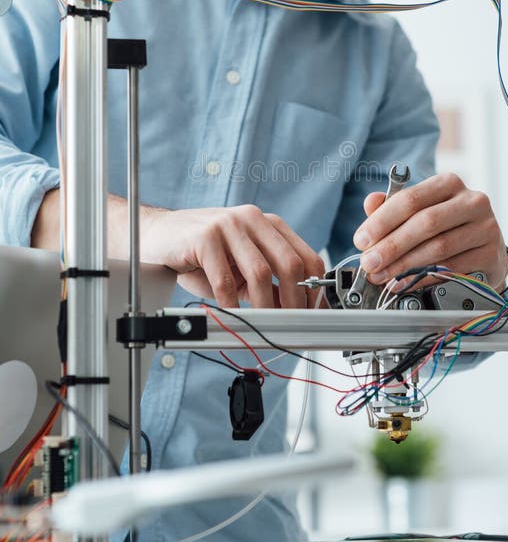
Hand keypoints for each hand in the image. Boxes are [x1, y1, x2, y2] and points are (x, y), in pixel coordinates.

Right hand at [140, 204, 323, 308]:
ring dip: (263, 306)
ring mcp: (229, 225)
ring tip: (260, 322)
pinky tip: (229, 312)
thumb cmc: (203, 254)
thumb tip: (296, 309)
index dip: (314, 288)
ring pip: (259, 273)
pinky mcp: (205, 237)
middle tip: (289, 322)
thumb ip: (268, 282)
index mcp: (268, 224)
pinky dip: (230, 303)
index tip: (312, 313)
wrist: (160, 235)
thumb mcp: (242, 267)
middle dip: (293, 300)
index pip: (306, 256)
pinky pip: (225, 280)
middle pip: (289, 263)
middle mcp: (253, 219)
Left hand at [353, 172, 507, 292]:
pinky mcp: (492, 254)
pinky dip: (424, 278)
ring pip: (438, 247)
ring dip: (405, 265)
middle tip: (370, 263)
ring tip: (384, 276)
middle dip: (391, 246)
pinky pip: (452, 269)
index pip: (410, 199)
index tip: (361, 240)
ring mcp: (486, 227)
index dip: (382, 221)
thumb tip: (370, 203)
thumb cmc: (447, 229)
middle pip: (425, 223)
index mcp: (449, 184)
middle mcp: (472, 201)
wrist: (484, 253)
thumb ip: (392, 207)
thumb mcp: (419, 212)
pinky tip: (406, 283)